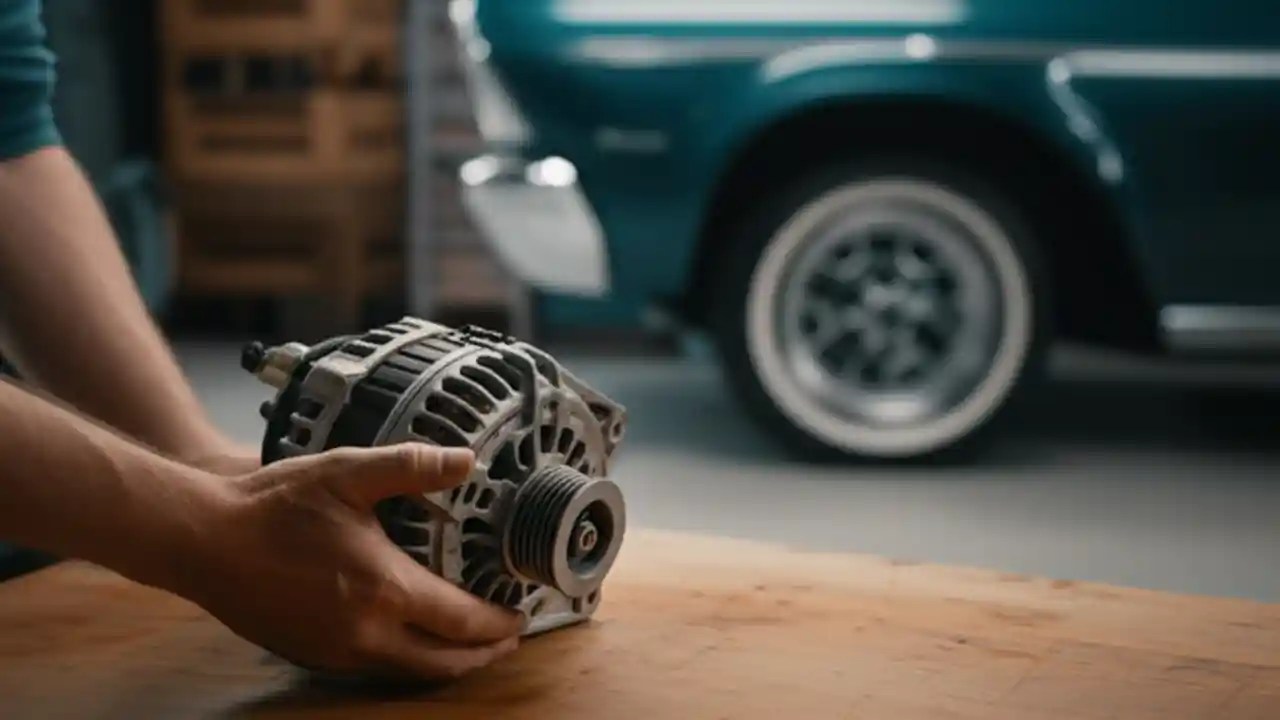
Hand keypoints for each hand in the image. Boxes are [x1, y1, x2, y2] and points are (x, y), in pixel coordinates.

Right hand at [178, 444, 521, 680]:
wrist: (204, 542)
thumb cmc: (274, 506)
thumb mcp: (348, 473)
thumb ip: (412, 467)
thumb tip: (466, 460)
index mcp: (384, 588)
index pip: (461, 621)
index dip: (498, 624)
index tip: (520, 616)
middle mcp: (366, 632)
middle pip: (443, 662)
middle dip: (483, 655)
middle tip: (507, 640)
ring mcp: (338, 650)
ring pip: (410, 671)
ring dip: (447, 662)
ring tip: (470, 644)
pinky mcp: (314, 655)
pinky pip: (376, 668)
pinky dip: (408, 660)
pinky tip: (412, 638)